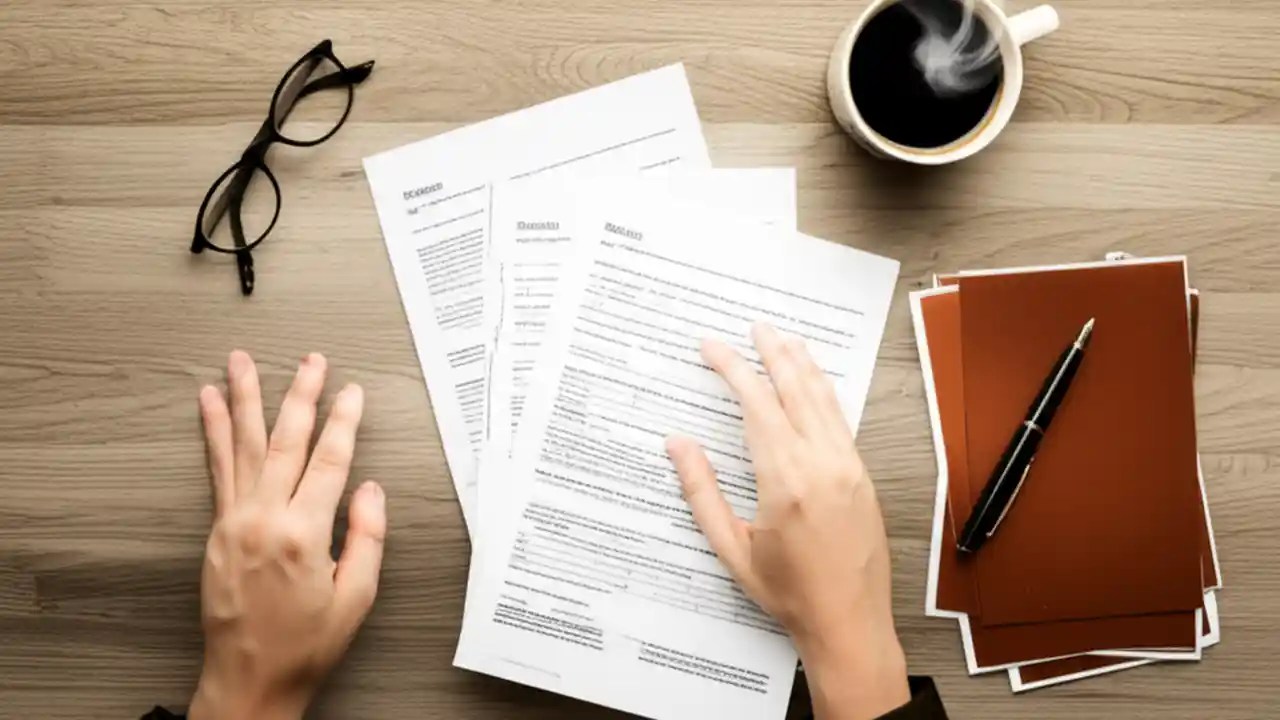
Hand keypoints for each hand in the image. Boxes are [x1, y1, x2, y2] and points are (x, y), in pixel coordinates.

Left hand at [190, 351, 386, 719]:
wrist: (249, 678)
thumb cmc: (305, 645)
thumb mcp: (356, 597)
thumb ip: (366, 537)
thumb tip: (369, 490)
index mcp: (304, 534)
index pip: (331, 460)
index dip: (344, 421)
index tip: (352, 392)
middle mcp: (264, 519)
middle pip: (286, 440)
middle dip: (301, 394)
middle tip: (311, 360)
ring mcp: (234, 522)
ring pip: (242, 445)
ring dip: (245, 399)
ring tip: (240, 362)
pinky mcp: (217, 530)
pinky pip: (217, 469)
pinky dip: (213, 433)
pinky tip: (210, 405)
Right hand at [666, 324, 908, 719]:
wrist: (849, 624)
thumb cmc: (789, 594)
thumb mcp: (732, 549)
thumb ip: (702, 492)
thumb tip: (678, 445)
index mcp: (786, 481)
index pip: (756, 404)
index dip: (732, 369)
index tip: (712, 347)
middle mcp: (823, 465)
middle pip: (795, 389)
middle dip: (772, 352)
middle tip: (754, 327)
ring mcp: (849, 468)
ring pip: (824, 399)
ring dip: (802, 364)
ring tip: (785, 340)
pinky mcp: (864, 477)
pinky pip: (841, 421)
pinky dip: (824, 393)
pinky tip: (814, 384)